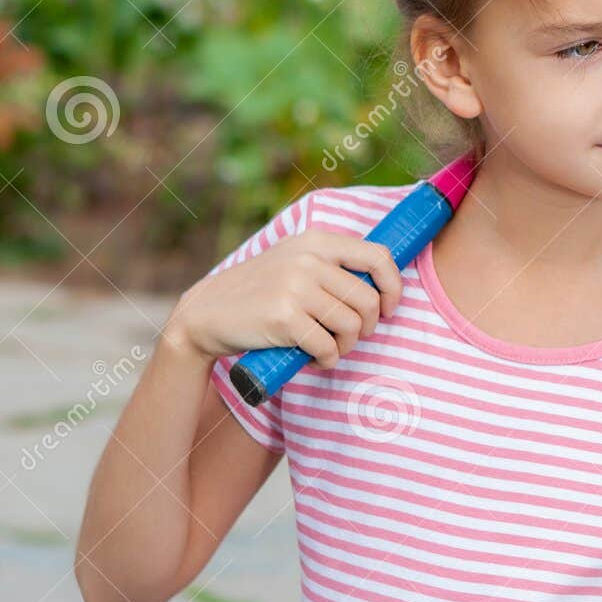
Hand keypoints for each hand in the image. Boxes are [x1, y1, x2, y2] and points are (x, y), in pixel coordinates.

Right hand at [163, 230, 404, 370]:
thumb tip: (383, 283)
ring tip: (328, 348)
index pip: (378, 256)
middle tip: (348, 337)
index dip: (393, 287)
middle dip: (366, 327)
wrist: (207, 312)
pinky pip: (328, 347)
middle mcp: (308, 259)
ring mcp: (295, 287)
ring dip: (346, 347)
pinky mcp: (284, 318)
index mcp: (316, 241)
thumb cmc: (260, 292)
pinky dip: (327, 360)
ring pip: (351, 326)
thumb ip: (332, 264)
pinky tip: (314, 358)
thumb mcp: (294, 260)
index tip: (388, 308)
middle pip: (367, 300)